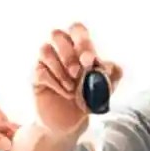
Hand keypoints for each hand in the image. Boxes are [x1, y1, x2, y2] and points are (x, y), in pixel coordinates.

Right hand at [33, 22, 122, 136]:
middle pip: (57, 35)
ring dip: (61, 70)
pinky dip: (55, 83)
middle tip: (78, 73)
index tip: (89, 61)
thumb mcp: (106, 86)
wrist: (71, 121)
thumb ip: (112, 74)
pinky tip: (65, 93)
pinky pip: (41, 71)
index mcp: (78, 46)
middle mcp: (60, 49)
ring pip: (45, 50)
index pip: (77, 29)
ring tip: (72, 88)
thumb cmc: (88, 97)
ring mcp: (45, 61)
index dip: (82, 42)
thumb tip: (109, 66)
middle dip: (69, 54)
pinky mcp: (36, 76)